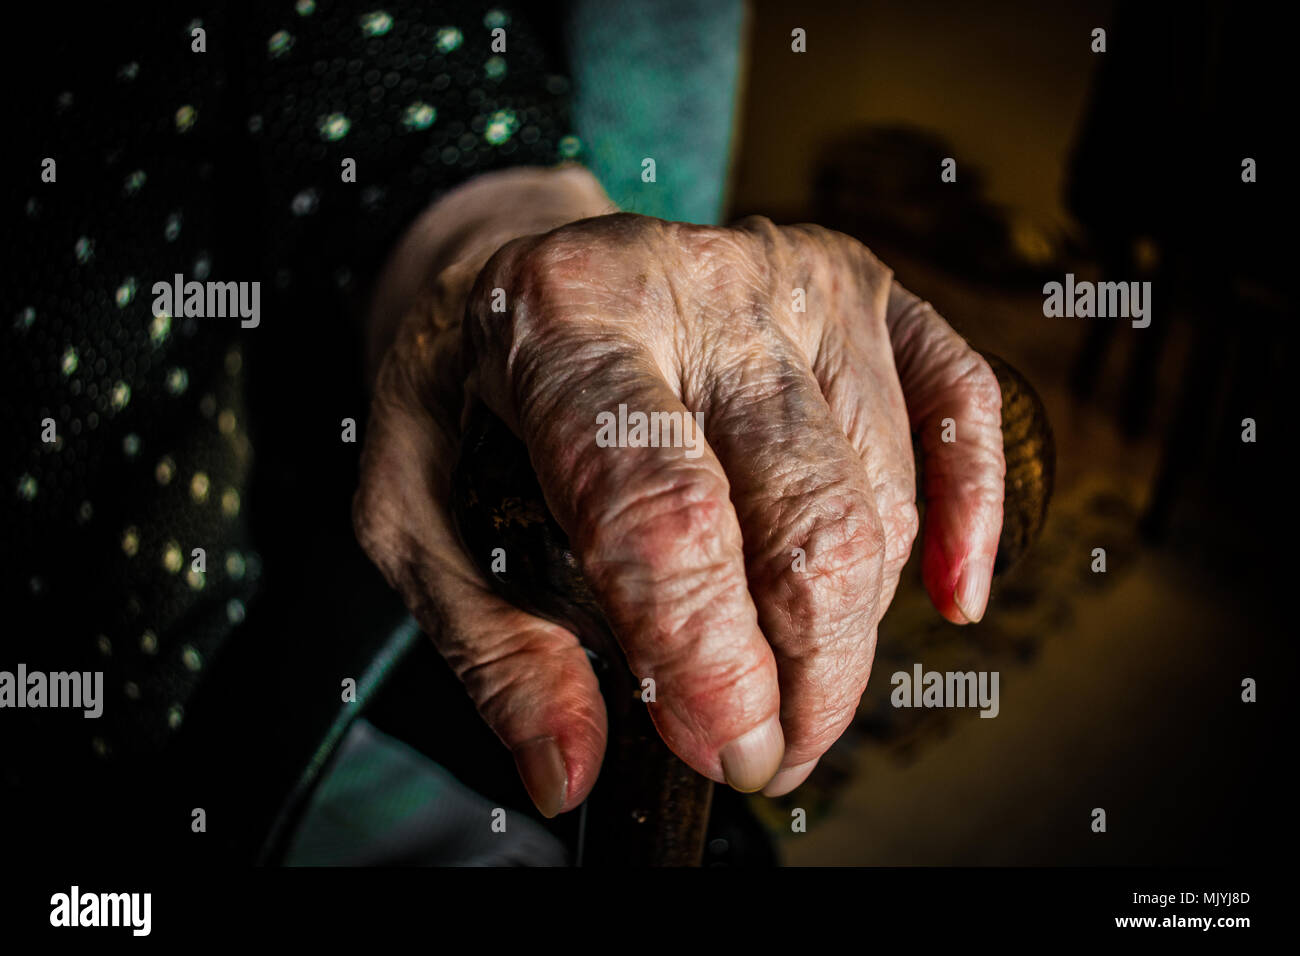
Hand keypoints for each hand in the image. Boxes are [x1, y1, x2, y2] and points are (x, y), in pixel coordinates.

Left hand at [354, 166, 1004, 815]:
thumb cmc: (459, 392)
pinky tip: (950, 592)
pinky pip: (959, 403)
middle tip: (767, 755)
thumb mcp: (414, 515)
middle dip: (806, 678)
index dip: (710, 658)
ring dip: (852, 627)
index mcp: (564, 325)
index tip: (724, 752)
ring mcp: (792, 280)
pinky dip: (970, 512)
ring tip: (796, 682)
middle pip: (804, 517)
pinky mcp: (861, 287)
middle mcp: (694, 284)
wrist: (518, 260)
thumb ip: (491, 647)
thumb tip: (571, 774)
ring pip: (878, 494)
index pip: (665, 512)